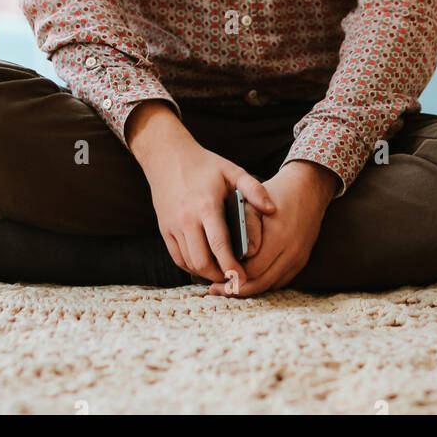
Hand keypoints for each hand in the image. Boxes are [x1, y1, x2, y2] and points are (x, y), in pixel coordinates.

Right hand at [145, 136, 275, 284]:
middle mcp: (187, 219)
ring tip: (223, 273)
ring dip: (206, 273)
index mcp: (206, 206)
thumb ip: (253, 189)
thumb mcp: (230, 170)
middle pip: (202, 261)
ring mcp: (172, 226)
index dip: (232, 266)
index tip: (244, 278)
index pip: (219, 246)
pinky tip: (205, 265)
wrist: (166, 156)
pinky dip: (191, 266)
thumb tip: (273, 209)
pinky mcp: (164, 229)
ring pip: (189, 262)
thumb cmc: (203, 164)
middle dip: (220, 275)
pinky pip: (177, 257)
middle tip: (235, 279)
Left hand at [206, 161, 337, 297]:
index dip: (232, 277)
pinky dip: (263, 283)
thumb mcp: (253, 203)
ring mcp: (298, 258)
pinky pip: (280, 280)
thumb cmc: (275, 193)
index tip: (214, 279)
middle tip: (217, 290)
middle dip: (237, 289)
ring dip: (250, 289)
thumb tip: (237, 257)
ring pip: (270, 286)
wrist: (308, 188)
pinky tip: (248, 280)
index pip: (251, 270)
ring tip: (228, 288)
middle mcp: (291, 251)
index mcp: (278, 236)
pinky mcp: (301, 261)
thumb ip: (245, 228)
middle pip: (260, 283)